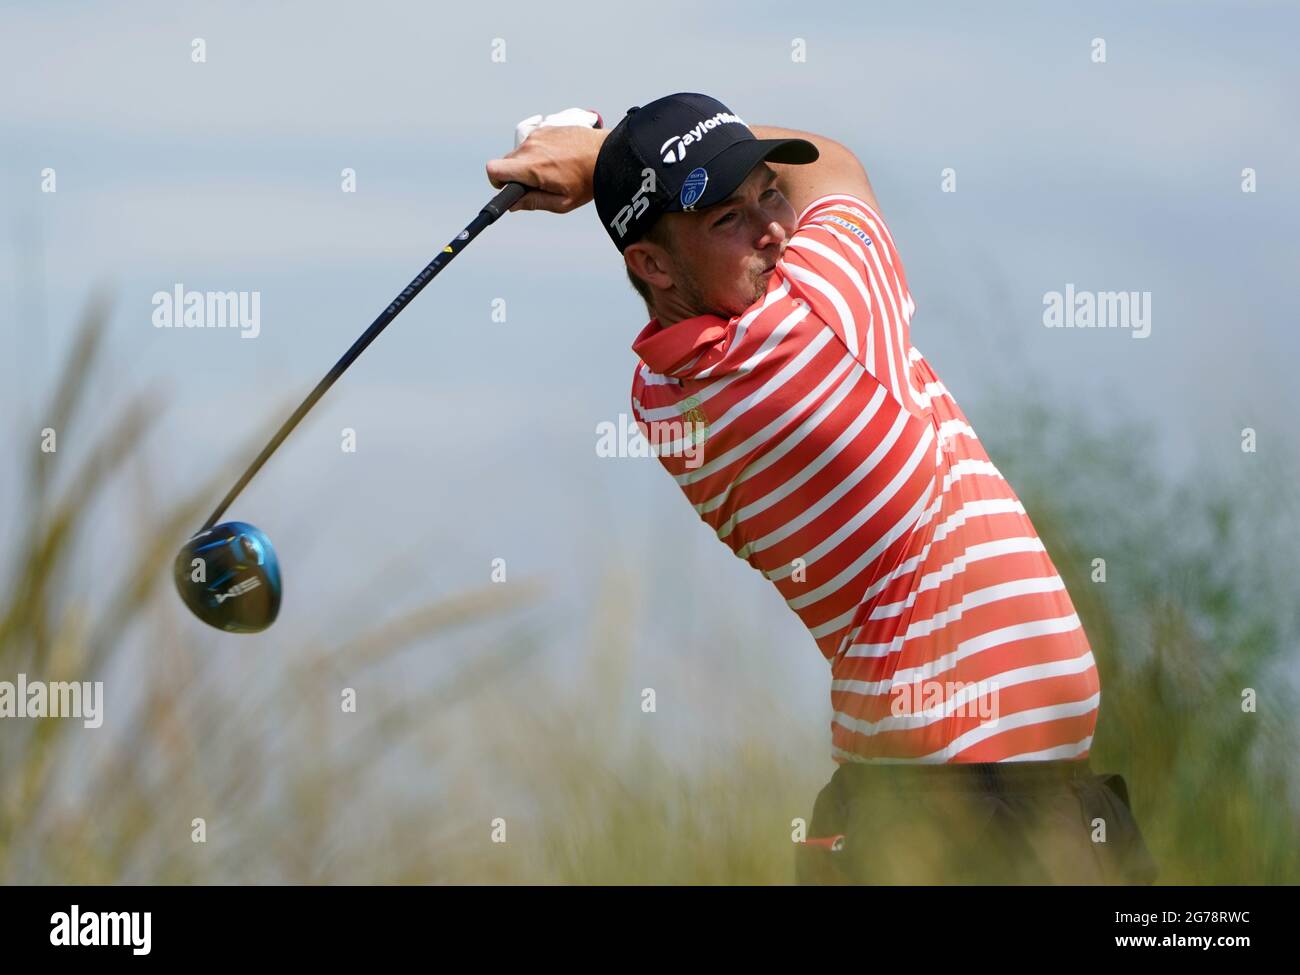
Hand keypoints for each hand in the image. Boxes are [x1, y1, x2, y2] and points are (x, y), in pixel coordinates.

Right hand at [486, 108, 605, 212]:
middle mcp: (530, 147)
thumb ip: (533, 203)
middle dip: (515, 175)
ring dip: (528, 163)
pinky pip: (532, 143)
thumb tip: (512, 205)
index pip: (494, 170)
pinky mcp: (546, 128)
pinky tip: (558, 158)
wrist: (608, 155)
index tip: (510, 188)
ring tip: (553, 170)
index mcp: (532, 167)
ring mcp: (538, 134)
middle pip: (506, 162)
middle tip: (539, 184)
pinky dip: (538, 151)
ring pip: (519, 152)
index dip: (497, 182)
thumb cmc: (587, 182)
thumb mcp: (562, 202)